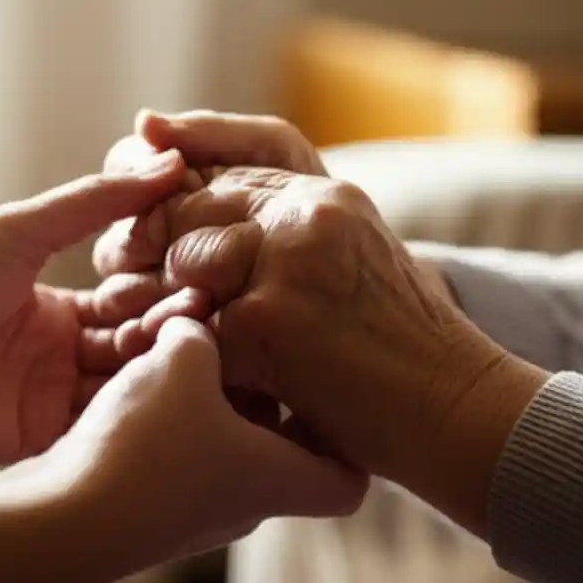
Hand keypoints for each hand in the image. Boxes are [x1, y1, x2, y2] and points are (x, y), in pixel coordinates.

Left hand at [0, 150, 202, 461]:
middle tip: (202, 309)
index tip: (201, 271)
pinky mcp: (48, 437)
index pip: (132, 298)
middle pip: (138, 342)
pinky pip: (106, 426)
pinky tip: (168, 391)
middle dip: (171, 326)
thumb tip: (168, 161)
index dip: (164, 287)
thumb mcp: (24, 229)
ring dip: (159, 363)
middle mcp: (65, 353)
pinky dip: (138, 409)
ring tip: (190, 344)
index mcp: (59, 307)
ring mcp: (58, 397)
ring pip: (129, 383)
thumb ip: (96, 200)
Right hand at [4, 316, 366, 577]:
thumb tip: (194, 323)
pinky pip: (169, 445)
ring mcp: (192, 506)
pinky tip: (131, 371)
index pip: (350, 477)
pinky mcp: (143, 501)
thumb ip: (202, 328)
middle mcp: (243, 500)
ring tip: (173, 343)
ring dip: (199, 389)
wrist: (60, 516)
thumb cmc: (143, 446)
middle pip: (278, 441)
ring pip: (217, 435)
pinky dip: (160, 408)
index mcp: (279, 478)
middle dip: (259, 383)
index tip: (329, 386)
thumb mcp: (184, 360)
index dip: (349, 434)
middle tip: (241, 337)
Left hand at [139, 166, 547, 534]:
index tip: (141, 243)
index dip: (168, 206)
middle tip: (126, 288)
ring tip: (161, 342)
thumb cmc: (398, 355)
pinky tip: (199, 385)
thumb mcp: (350, 268)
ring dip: (167, 307)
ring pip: (183, 263)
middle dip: (149, 248)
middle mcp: (307, 211)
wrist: (456, 408)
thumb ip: (283, 238)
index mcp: (323, 195)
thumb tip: (190, 243)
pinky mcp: (270, 317)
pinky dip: (187, 361)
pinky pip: (193, 328)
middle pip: (188, 208)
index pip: (217, 174)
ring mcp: (289, 259)